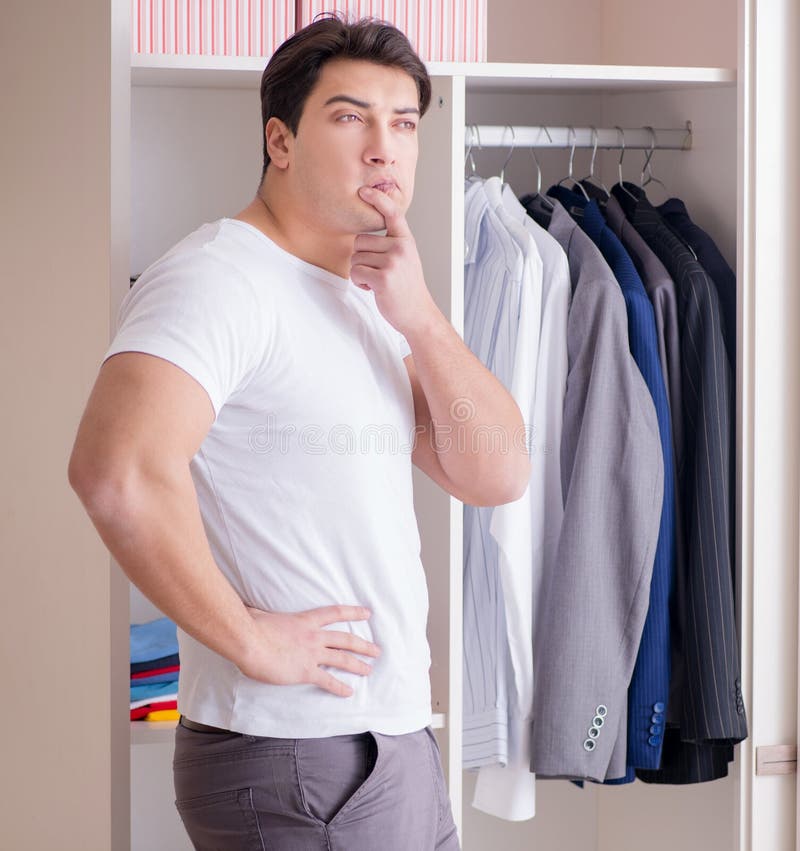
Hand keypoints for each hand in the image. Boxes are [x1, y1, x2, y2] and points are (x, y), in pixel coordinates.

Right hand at [238, 604, 380, 696]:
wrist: (249, 640)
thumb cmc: (251, 625)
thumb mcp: (261, 613)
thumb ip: (263, 612)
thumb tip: (252, 610)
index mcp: (305, 620)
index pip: (335, 613)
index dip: (353, 613)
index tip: (367, 613)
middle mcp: (314, 636)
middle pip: (345, 639)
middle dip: (363, 645)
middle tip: (377, 650)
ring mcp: (311, 654)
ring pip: (342, 659)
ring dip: (358, 665)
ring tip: (369, 670)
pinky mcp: (305, 671)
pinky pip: (327, 680)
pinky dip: (339, 687)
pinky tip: (349, 692)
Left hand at [351, 185, 437, 338]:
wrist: (417, 313)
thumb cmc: (407, 287)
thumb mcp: (406, 259)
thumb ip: (391, 244)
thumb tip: (364, 237)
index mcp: (406, 241)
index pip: (392, 213)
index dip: (377, 199)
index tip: (363, 191)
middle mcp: (400, 248)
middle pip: (360, 241)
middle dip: (361, 258)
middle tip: (377, 272)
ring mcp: (392, 262)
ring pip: (355, 258)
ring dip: (360, 272)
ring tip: (377, 281)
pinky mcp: (383, 278)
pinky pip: (356, 272)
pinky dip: (359, 282)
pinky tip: (373, 288)